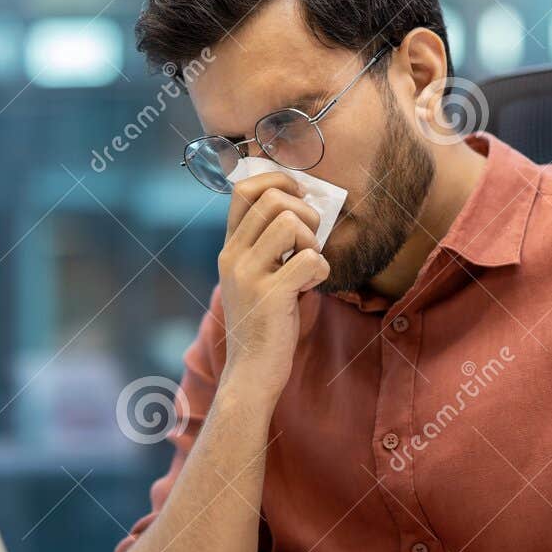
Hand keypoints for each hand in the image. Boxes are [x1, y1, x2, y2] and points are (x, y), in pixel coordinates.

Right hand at [217, 171, 328, 400]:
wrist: (251, 371)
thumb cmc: (263, 322)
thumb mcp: (255, 276)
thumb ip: (266, 243)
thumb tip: (301, 205)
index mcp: (229, 247)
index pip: (244, 188)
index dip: (279, 180)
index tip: (299, 197)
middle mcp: (232, 256)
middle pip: (273, 199)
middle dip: (305, 213)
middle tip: (310, 242)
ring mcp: (248, 275)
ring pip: (291, 223)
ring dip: (312, 242)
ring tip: (307, 267)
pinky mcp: (269, 295)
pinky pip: (310, 259)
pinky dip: (321, 271)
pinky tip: (310, 287)